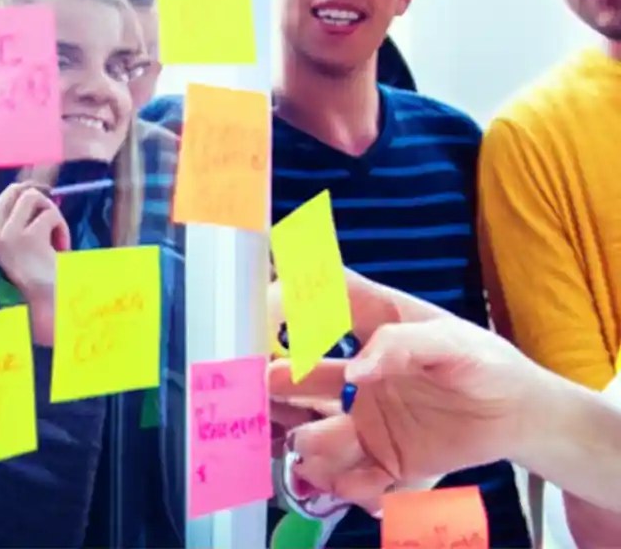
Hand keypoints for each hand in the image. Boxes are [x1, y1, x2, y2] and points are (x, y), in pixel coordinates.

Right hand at [0, 181, 70, 344]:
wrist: (47, 297)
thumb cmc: (38, 270)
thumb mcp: (19, 241)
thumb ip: (18, 217)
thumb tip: (28, 189)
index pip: (6, 195)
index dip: (27, 193)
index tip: (43, 202)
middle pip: (17, 190)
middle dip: (39, 199)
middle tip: (51, 214)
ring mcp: (9, 234)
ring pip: (33, 197)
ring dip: (51, 213)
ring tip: (56, 235)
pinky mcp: (28, 236)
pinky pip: (50, 214)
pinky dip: (62, 228)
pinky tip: (62, 246)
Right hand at [268, 270, 546, 512]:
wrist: (519, 416)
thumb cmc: (487, 364)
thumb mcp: (455, 343)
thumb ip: (402, 346)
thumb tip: (355, 370)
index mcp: (373, 329)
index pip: (323, 302)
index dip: (288, 299)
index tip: (266, 308)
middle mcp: (358, 373)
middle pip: (301, 376)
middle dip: (277, 385)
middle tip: (264, 389)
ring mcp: (365, 417)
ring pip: (317, 433)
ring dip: (310, 444)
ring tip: (313, 447)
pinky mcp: (381, 457)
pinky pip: (351, 476)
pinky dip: (348, 484)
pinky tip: (364, 484)